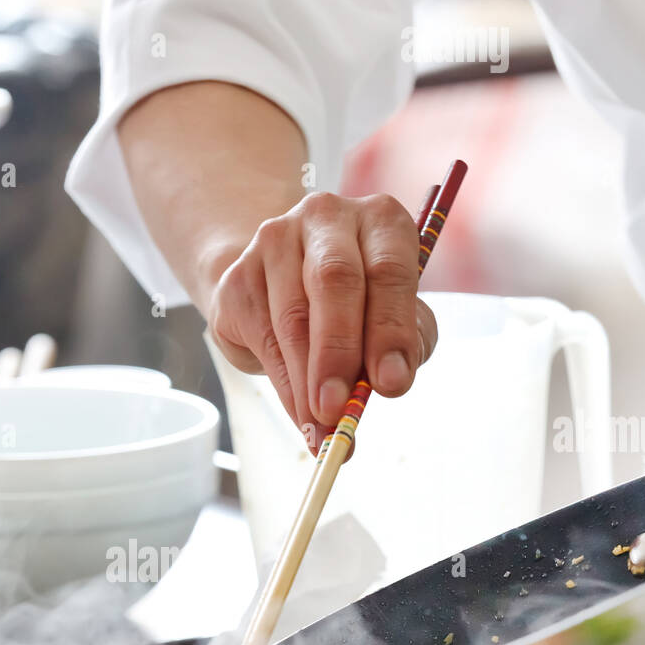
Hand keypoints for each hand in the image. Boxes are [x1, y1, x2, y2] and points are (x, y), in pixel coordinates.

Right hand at [207, 192, 437, 451]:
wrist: (280, 284)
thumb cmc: (354, 303)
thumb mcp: (393, 316)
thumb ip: (406, 343)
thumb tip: (388, 383)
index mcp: (379, 220)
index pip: (389, 271)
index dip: (391, 330)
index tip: (392, 385)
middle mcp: (326, 217)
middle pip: (334, 282)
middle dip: (339, 354)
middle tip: (339, 408)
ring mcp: (275, 241)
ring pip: (293, 318)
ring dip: (308, 383)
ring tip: (323, 427)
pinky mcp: (239, 276)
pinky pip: (263, 339)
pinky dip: (286, 387)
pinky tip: (301, 415)